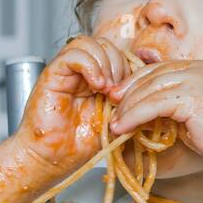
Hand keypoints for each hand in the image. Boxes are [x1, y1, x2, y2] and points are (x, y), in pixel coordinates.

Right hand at [14, 25, 139, 168]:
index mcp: (97, 81)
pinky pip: (72, 54)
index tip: (131, 93)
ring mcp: (67, 72)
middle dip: (119, 65)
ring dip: (105, 63)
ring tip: (106, 89)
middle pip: (106, 45)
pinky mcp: (52, 75)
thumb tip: (151, 95)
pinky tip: (95, 85)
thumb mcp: (116, 122)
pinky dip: (89, 65)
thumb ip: (129, 105)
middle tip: (118, 92)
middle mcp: (82, 73)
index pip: (118, 55)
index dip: (129, 69)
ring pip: (90, 44)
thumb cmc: (79, 145)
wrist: (52, 159)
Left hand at [108, 60, 202, 165]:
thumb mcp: (196, 118)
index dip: (137, 82)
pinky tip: (123, 128)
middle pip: (152, 75)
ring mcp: (196, 79)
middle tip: (111, 109)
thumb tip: (145, 119)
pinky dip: (133, 117)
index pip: (160, 69)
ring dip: (127, 108)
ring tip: (114, 125)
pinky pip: (152, 105)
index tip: (120, 98)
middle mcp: (198, 69)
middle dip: (127, 92)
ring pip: (149, 89)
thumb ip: (173, 111)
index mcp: (202, 69)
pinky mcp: (191, 95)